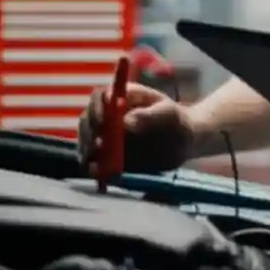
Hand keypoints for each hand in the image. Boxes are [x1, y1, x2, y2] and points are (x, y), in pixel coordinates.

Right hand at [77, 81, 197, 173]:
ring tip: (97, 163)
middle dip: (89, 133)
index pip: (99, 97)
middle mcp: (106, 114)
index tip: (102, 122)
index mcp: (120, 96)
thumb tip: (127, 123)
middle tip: (98, 147)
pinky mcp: (106, 154)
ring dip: (89, 151)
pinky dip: (94, 166)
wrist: (182, 141)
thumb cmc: (175, 120)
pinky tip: (98, 173)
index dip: (96, 108)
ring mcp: (103, 134)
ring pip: (87, 140)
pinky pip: (94, 160)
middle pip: (87, 120)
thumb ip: (149, 116)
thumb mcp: (168, 114)